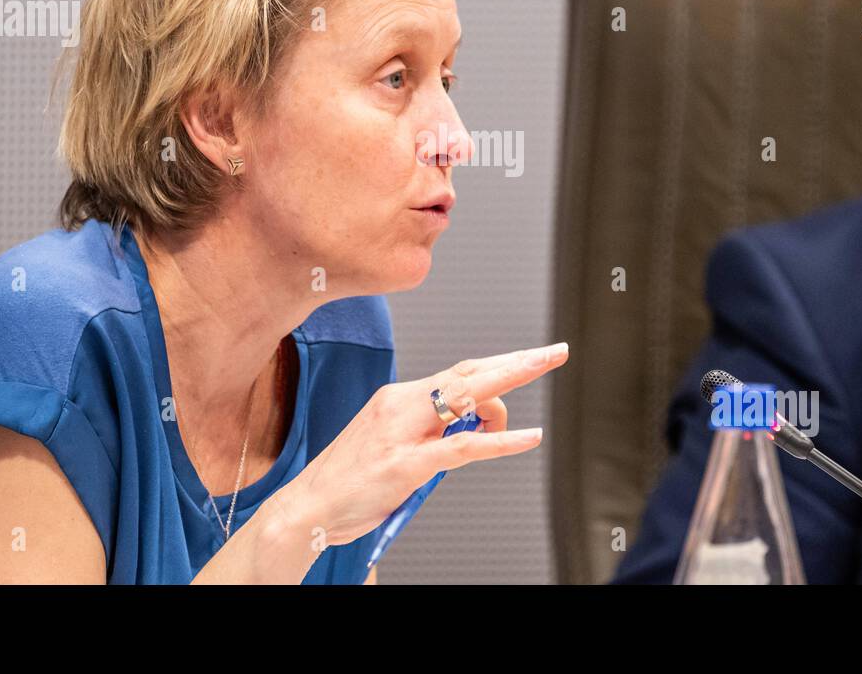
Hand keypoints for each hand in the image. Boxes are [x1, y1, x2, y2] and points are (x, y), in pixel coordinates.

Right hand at [284, 341, 568, 549]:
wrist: (307, 509)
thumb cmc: (349, 482)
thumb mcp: (394, 446)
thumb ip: (431, 433)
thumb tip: (472, 427)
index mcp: (397, 399)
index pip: (458, 374)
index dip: (498, 365)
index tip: (529, 358)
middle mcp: (399, 404)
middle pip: (469, 372)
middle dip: (517, 361)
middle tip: (554, 351)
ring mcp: (402, 432)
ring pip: (468, 396)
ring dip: (511, 387)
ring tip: (540, 389)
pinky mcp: (406, 463)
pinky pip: (464, 446)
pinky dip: (501, 440)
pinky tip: (529, 438)